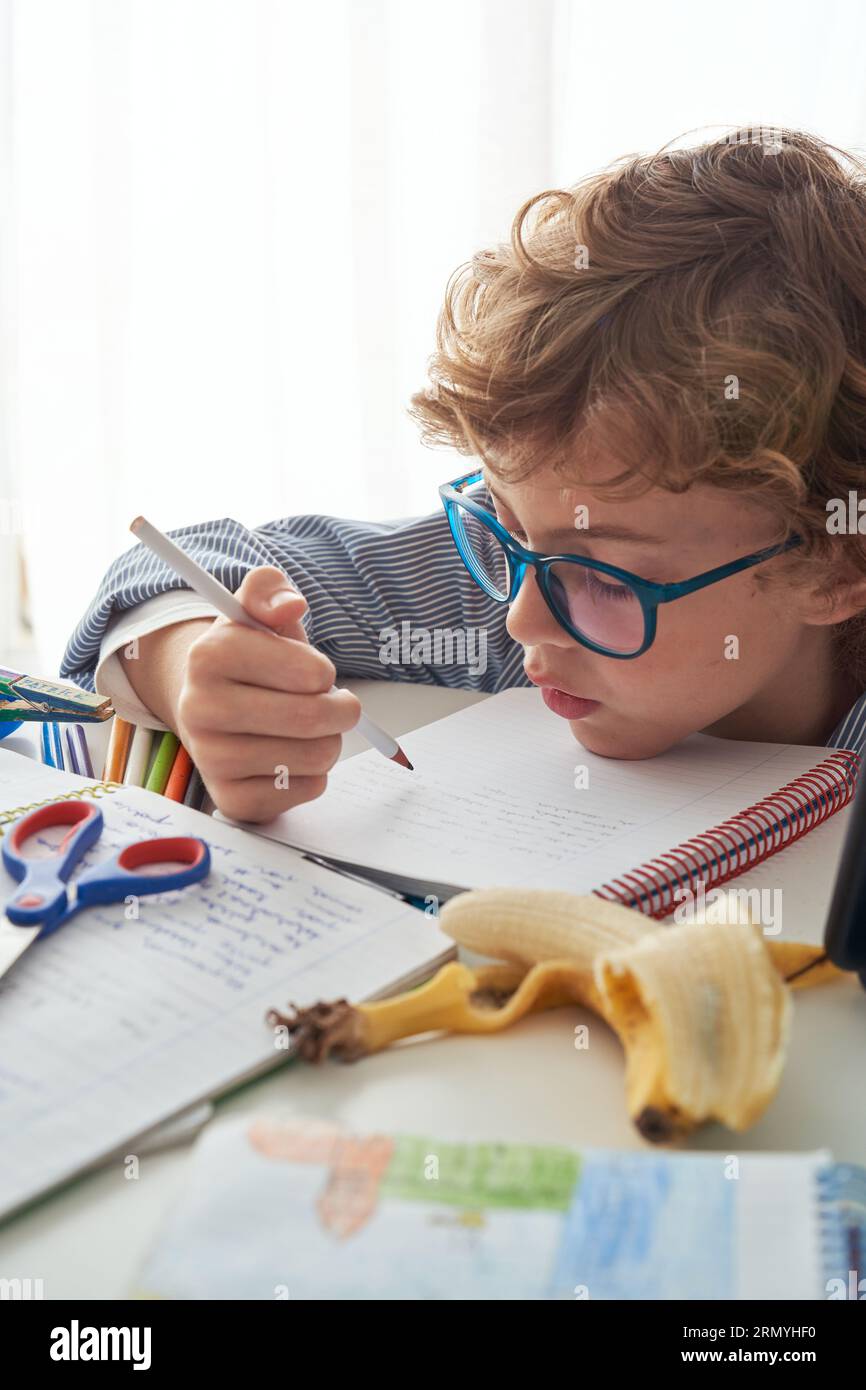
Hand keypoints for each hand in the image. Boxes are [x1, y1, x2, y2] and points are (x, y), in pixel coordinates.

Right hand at [174, 567, 360, 821]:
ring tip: (308, 729)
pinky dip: (313, 775)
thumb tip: (291, 606)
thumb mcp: (256, 611)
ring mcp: (211, 759)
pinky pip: (306, 790)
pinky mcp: (231, 799)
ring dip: (328, 741)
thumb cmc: (249, 657)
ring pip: (316, 757)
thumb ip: (271, 591)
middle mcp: (200, 709)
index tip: (314, 671)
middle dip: (341, 709)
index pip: (309, 673)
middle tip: (336, 704)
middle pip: (313, 719)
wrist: (209, 706)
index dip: (323, 671)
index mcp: (209, 656)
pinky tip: (292, 757)